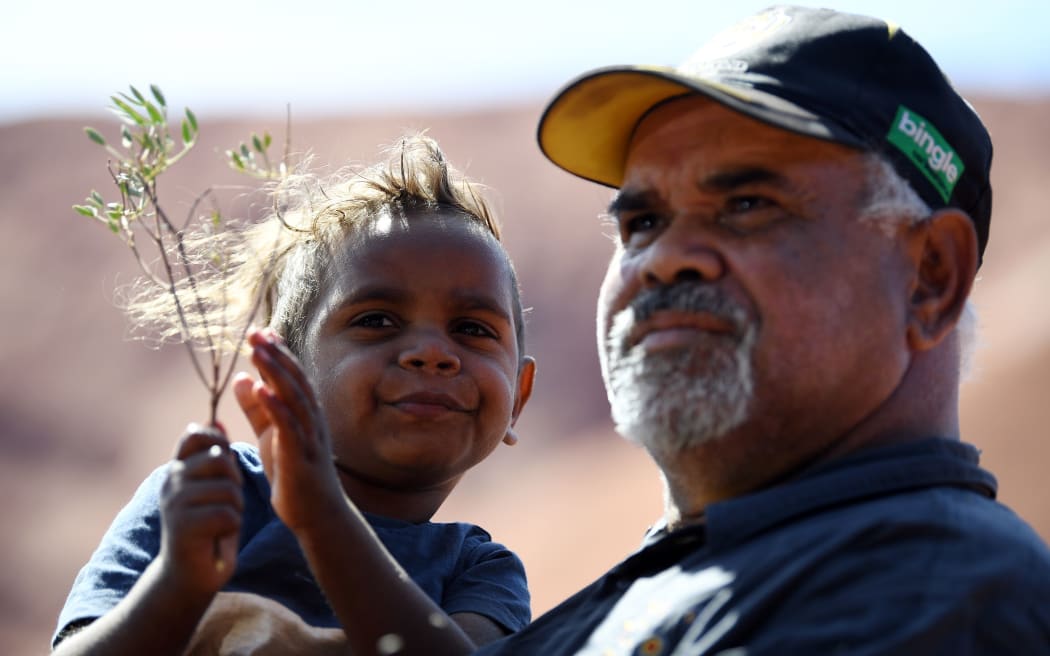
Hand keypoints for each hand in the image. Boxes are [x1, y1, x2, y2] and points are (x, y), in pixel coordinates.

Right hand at [158, 424, 242, 595]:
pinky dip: (231, 529)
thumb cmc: (208, 528)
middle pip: (221, 460)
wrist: (187, 576)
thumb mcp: (212, 488)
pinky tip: (217, 538)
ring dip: (235, 509)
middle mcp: (171, 481)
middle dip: (234, 483)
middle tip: (224, 505)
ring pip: (228, 490)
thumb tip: (215, 419)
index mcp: (178, 469)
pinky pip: (227, 515)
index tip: (223, 465)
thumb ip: (213, 457)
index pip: (195, 434)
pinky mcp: (183, 525)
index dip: (217, 442)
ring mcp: (175, 502)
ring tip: (219, 524)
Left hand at [234, 328, 344, 532]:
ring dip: (276, 373)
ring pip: (294, 398)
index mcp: (304, 414)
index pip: (292, 376)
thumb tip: (241, 377)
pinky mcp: (301, 457)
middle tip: (256, 332)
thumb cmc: (295, 476)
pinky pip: (289, 427)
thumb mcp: (270, 437)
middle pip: (294, 380)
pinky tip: (261, 390)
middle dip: (276, 355)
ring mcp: (309, 437)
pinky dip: (276, 406)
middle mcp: (311, 420)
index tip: (261, 332)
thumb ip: (256, 408)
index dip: (278, 353)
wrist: (317, 515)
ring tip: (258, 352)